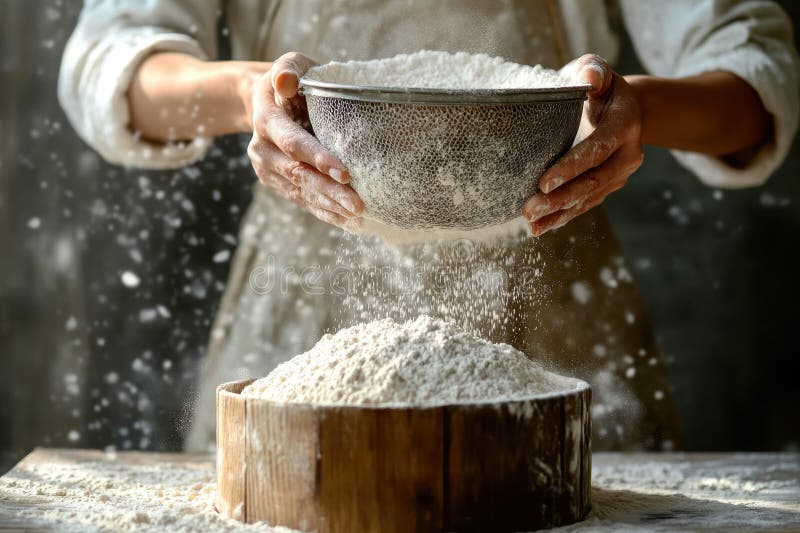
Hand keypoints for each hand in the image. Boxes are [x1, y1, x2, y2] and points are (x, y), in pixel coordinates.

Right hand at [246, 52, 364, 228]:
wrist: (267, 101)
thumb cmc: (291, 81)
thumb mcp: (291, 65)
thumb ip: (290, 70)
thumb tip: (285, 82)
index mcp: (266, 121)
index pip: (293, 144)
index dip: (317, 158)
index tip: (345, 173)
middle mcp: (262, 149)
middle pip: (298, 174)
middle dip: (329, 191)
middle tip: (358, 205)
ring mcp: (268, 170)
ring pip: (301, 192)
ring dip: (330, 206)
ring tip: (358, 215)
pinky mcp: (277, 183)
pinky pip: (302, 200)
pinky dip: (325, 212)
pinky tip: (347, 221)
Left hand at [522, 54, 643, 236]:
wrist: (622, 107)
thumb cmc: (601, 85)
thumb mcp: (598, 69)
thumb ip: (593, 70)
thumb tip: (590, 78)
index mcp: (625, 125)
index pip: (597, 149)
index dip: (571, 167)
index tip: (544, 181)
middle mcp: (627, 155)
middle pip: (593, 181)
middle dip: (560, 197)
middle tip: (530, 209)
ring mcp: (618, 175)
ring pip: (589, 198)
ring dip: (559, 213)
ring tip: (532, 223)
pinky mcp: (607, 187)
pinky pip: (585, 205)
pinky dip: (563, 217)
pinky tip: (541, 228)